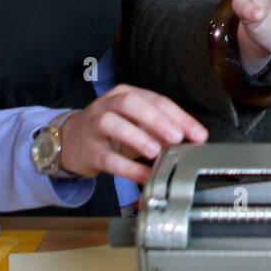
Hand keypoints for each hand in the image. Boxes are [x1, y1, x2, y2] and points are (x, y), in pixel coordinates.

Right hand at [59, 86, 207, 182]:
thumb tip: (188, 141)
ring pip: (113, 123)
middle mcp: (109, 104)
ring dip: (137, 136)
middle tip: (177, 137)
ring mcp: (95, 125)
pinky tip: (144, 176)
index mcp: (127, 94)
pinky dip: (127, 168)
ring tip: (156, 151)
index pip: (157, 101)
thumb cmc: (111, 130)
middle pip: (133, 103)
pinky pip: (107, 157)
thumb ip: (160, 130)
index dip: (180, 117)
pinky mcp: (88, 148)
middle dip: (157, 119)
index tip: (199, 135)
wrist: (71, 140)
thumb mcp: (136, 124)